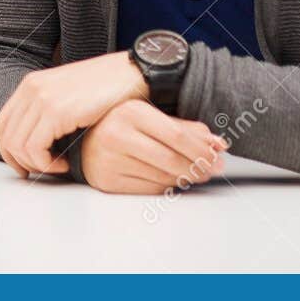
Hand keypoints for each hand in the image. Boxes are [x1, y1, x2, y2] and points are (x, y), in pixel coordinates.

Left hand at [0, 51, 148, 175]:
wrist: (130, 73)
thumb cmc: (106, 87)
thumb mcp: (67, 94)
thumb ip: (47, 109)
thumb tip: (35, 139)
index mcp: (30, 84)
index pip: (1, 124)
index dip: (8, 150)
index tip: (23, 166)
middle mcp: (31, 89)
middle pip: (6, 136)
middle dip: (20, 162)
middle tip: (42, 171)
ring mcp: (42, 99)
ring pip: (19, 145)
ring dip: (37, 164)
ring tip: (59, 166)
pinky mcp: (57, 111)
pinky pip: (36, 148)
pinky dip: (47, 163)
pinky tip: (65, 163)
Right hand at [79, 99, 225, 193]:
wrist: (82, 139)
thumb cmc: (120, 124)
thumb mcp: (150, 116)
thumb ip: (185, 128)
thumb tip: (218, 144)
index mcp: (130, 112)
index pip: (177, 135)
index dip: (201, 149)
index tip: (217, 156)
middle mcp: (117, 134)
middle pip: (171, 159)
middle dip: (198, 167)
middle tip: (212, 169)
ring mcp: (110, 160)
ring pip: (162, 176)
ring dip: (185, 178)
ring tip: (194, 173)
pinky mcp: (108, 180)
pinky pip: (149, 188)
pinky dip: (167, 185)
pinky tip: (171, 178)